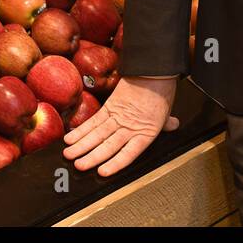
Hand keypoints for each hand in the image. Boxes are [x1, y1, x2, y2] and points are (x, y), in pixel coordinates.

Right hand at [62, 76, 179, 175]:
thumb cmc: (160, 92)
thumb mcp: (165, 112)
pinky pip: (93, 121)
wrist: (152, 70)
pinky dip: (81, 130)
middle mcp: (129, 127)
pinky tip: (71, 137)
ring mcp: (117, 117)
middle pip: (108, 145)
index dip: (115, 163)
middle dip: (92, 157)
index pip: (128, 153)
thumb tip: (174, 126)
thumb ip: (166, 124)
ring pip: (97, 134)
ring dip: (81, 145)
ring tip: (69, 154)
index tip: (102, 172)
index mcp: (145, 133)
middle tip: (79, 166)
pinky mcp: (109, 106)